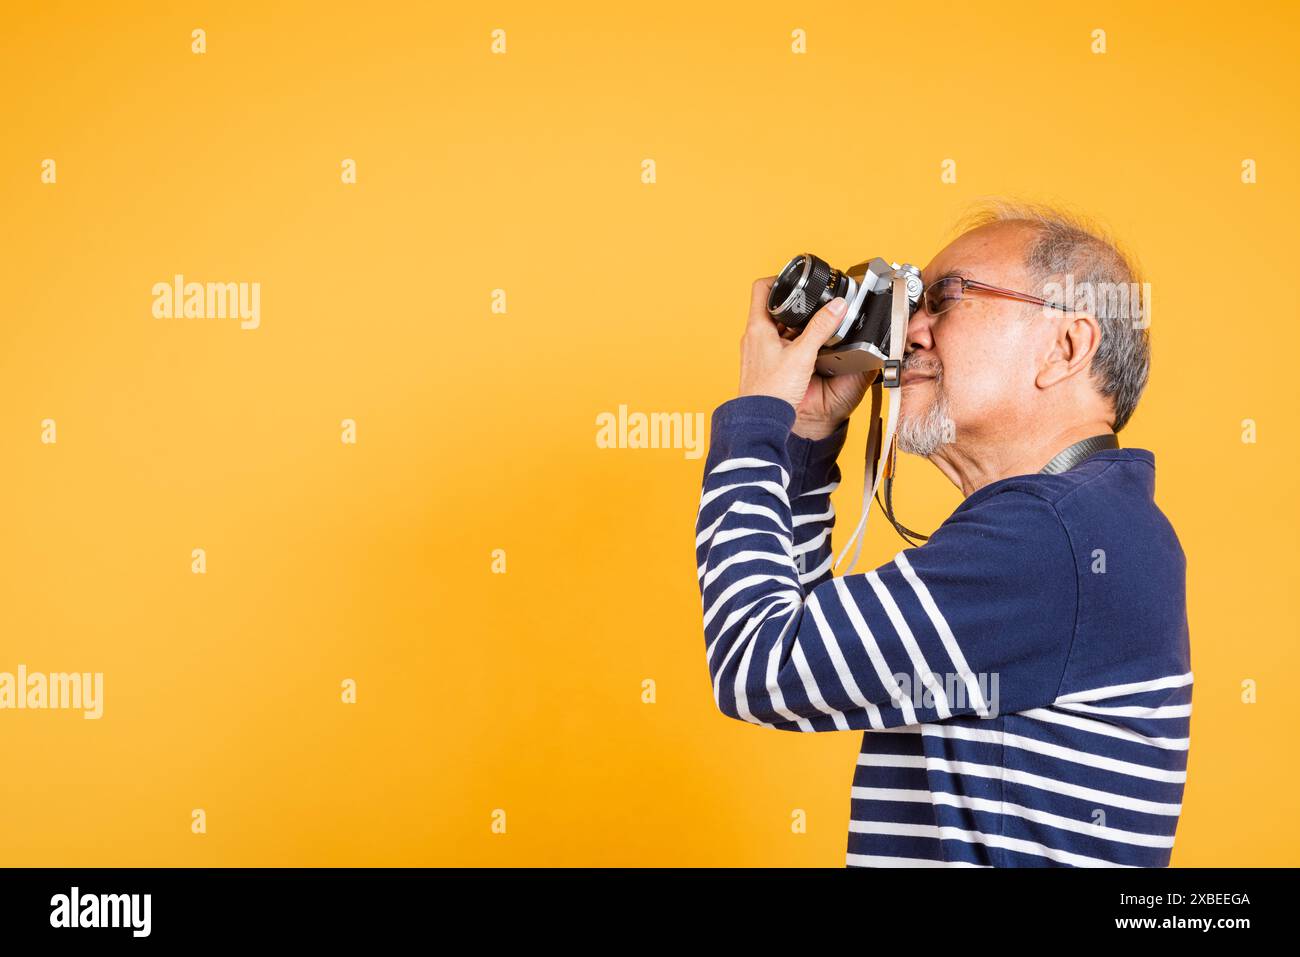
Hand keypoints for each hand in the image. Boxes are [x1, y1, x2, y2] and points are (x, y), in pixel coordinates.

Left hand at [739, 276, 873, 439]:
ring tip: (813, 331)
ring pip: (776, 328)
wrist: (762, 420)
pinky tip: (805, 352)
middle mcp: (752, 337)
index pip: (762, 288)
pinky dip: (791, 343)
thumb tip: (837, 306)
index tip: (796, 282)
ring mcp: (756, 351)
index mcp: (757, 327)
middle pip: (772, 308)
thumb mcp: (803, 355)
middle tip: (812, 307)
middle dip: (793, 306)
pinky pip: (776, 345)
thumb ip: (821, 328)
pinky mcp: (762, 365)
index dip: (779, 279)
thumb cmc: (773, 391)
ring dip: (794, 326)